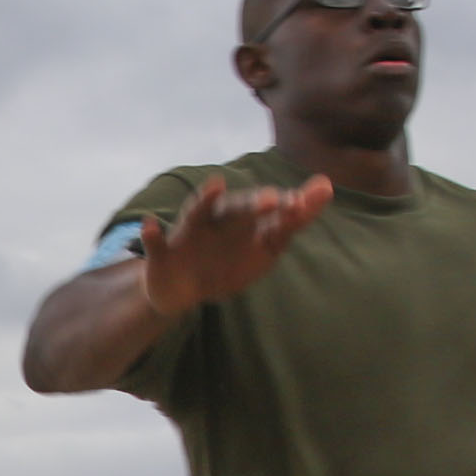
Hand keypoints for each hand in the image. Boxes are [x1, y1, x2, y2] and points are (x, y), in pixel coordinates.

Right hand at [136, 175, 333, 317]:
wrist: (180, 290)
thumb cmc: (225, 264)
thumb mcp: (263, 246)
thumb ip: (292, 219)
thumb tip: (326, 185)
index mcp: (243, 221)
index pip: (269, 210)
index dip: (287, 207)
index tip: (309, 200)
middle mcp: (216, 221)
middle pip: (237, 210)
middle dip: (252, 206)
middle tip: (272, 200)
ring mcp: (188, 234)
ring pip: (198, 215)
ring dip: (206, 201)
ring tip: (215, 186)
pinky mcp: (162, 253)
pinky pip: (155, 243)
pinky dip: (150, 235)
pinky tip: (149, 226)